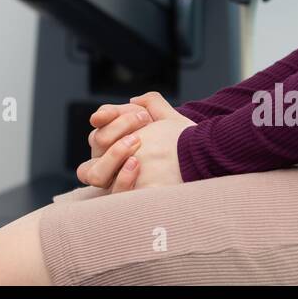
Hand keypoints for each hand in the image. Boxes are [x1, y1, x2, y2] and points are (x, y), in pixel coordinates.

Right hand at [76, 92, 194, 192]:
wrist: (203, 164)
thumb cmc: (185, 144)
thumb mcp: (170, 119)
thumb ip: (152, 103)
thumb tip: (134, 101)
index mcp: (118, 140)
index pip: (100, 125)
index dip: (104, 116)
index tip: (113, 111)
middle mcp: (113, 161)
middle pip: (97, 142)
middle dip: (117, 127)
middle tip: (143, 122)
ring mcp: (119, 181)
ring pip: (94, 172)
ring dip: (112, 154)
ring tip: (137, 142)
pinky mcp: (132, 197)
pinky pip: (116, 193)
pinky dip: (122, 177)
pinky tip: (137, 164)